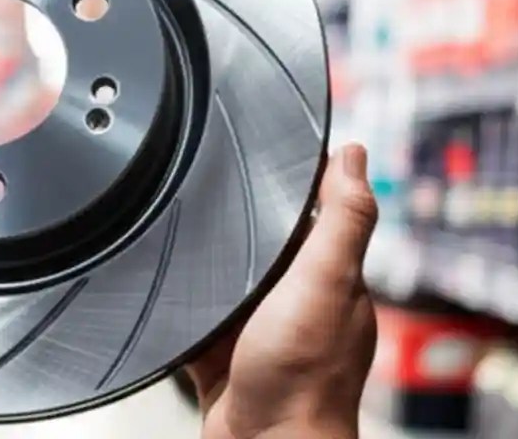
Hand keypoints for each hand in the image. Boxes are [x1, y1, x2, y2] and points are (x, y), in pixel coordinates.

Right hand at [185, 144, 378, 438]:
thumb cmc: (300, 378)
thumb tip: (354, 154)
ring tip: (174, 219)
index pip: (315, 209)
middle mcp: (296, 297)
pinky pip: (195, 313)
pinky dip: (181, 301)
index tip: (267, 140)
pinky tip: (163, 282)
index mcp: (329, 276)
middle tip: (203, 176)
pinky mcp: (221, 350)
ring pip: (225, 273)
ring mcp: (257, 325)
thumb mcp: (325, 283)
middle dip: (238, 213)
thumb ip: (343, 220)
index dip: (295, 175)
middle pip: (264, 237)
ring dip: (205, 255)